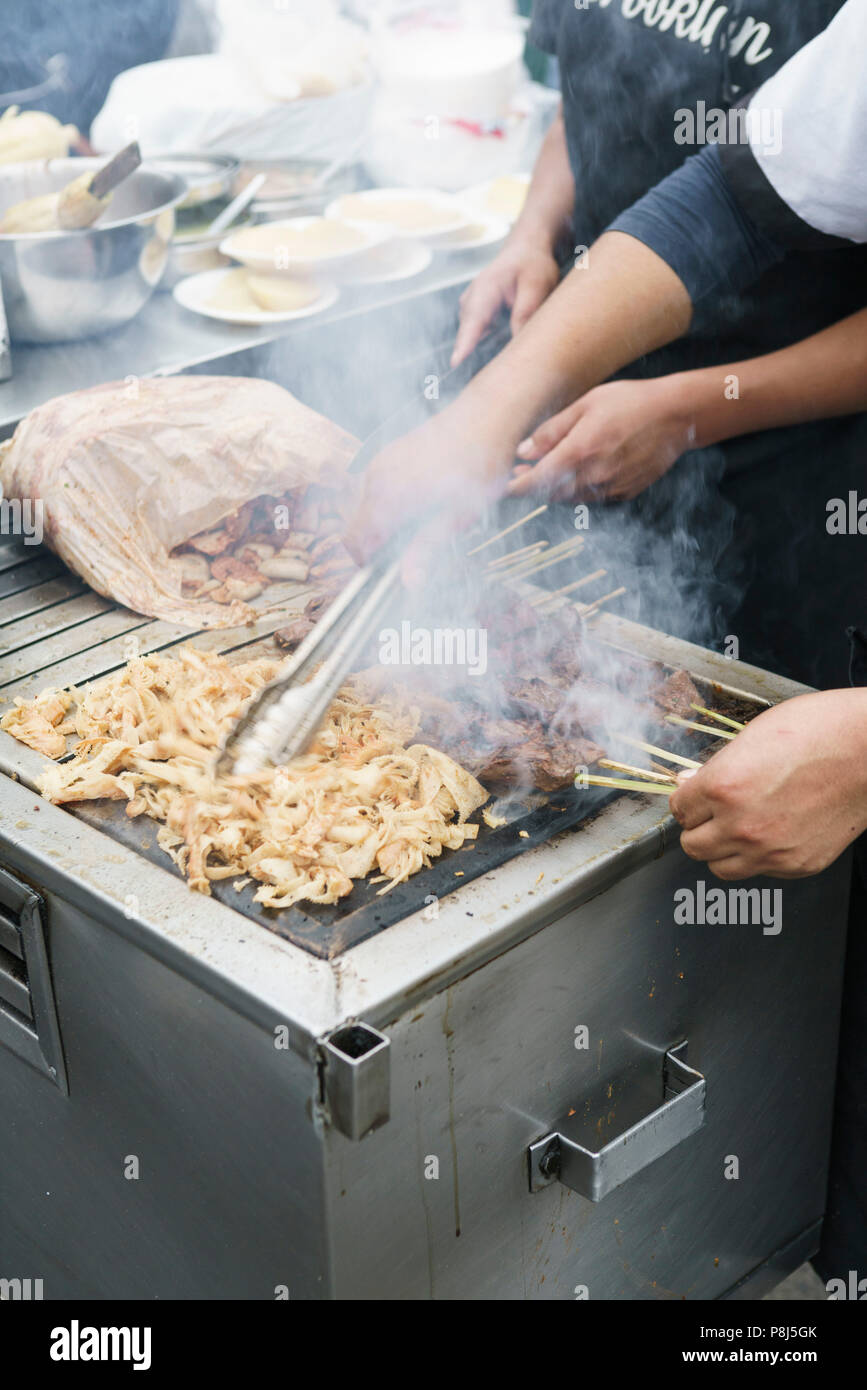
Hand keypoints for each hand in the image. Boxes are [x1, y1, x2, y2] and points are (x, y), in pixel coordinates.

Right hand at [342, 401, 510, 585]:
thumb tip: (409, 583)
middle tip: (410, 552)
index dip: (366, 564)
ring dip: (383, 524)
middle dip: (375, 545)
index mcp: (389, 497)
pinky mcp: (388, 452)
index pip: (355, 542)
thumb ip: (427, 548)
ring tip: (421, 526)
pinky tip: (420, 503)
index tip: (386, 573)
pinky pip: (375, 487)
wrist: (487, 415)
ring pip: (365, 506)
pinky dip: (387, 503)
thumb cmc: (480, 464)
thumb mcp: (459, 515)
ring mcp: (381, 461)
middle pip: (357, 525)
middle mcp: (377, 477)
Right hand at [451, 236, 559, 366]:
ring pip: (472, 338)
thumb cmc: (532, 264)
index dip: (465, 343)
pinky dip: (484, 347)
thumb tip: (518, 343)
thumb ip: (526, 313)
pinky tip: (497, 357)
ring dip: (479, 354)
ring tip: (491, 374)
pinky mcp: (476, 316)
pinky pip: (476, 336)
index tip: (456, 362)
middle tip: (478, 384)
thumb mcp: (537, 286)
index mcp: (485, 288)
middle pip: (468, 334)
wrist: (526, 250)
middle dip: (469, 357)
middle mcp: (472, 299)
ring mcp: (470, 308)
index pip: (473, 320)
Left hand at [507, 376, 694, 502]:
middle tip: (520, 472)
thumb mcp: (586, 405)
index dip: (515, 487)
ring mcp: (610, 488)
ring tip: (548, 468)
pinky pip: (592, 496)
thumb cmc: (630, 402)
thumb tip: (523, 452)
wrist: (676, 416)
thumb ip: (552, 431)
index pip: (536, 480)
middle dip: (533, 485)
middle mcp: (593, 476)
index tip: (500, 487)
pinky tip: (581, 469)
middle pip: (550, 492)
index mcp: (579, 452)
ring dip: (555, 487)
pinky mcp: (624, 493)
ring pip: (570, 496)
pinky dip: (580, 487)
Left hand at [669, 690, 866, 879]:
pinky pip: (760, 871)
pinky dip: (759, 856)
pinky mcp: (797, 865)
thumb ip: (716, 768)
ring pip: (720, 868)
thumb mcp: (752, 737)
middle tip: (714, 814)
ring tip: (740, 828)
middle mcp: (741, 825)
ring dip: (723, 849)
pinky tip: (773, 832)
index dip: (688, 800)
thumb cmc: (818, 732)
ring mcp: (770, 851)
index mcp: (723, 787)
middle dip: (700, 827)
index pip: (679, 810)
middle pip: (693, 846)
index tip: (695, 798)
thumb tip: (690, 782)